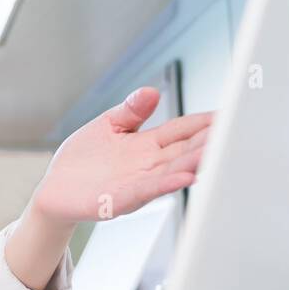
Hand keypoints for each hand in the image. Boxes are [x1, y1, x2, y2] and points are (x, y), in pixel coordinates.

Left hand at [32, 87, 211, 226]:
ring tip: (214, 152)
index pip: (180, 131)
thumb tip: (151, 90)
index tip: (227, 113)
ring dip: (193, 163)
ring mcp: (136, 183)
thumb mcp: (107, 126)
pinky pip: (146, 191)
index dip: (202, 123)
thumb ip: (130, 110)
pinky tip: (182, 178)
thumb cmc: (83, 160)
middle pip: (183, 151)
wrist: (55, 190)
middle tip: (234, 131)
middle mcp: (147, 165)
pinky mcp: (119, 199)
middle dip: (208, 142)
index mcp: (145, 145)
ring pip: (171, 171)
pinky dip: (165, 184)